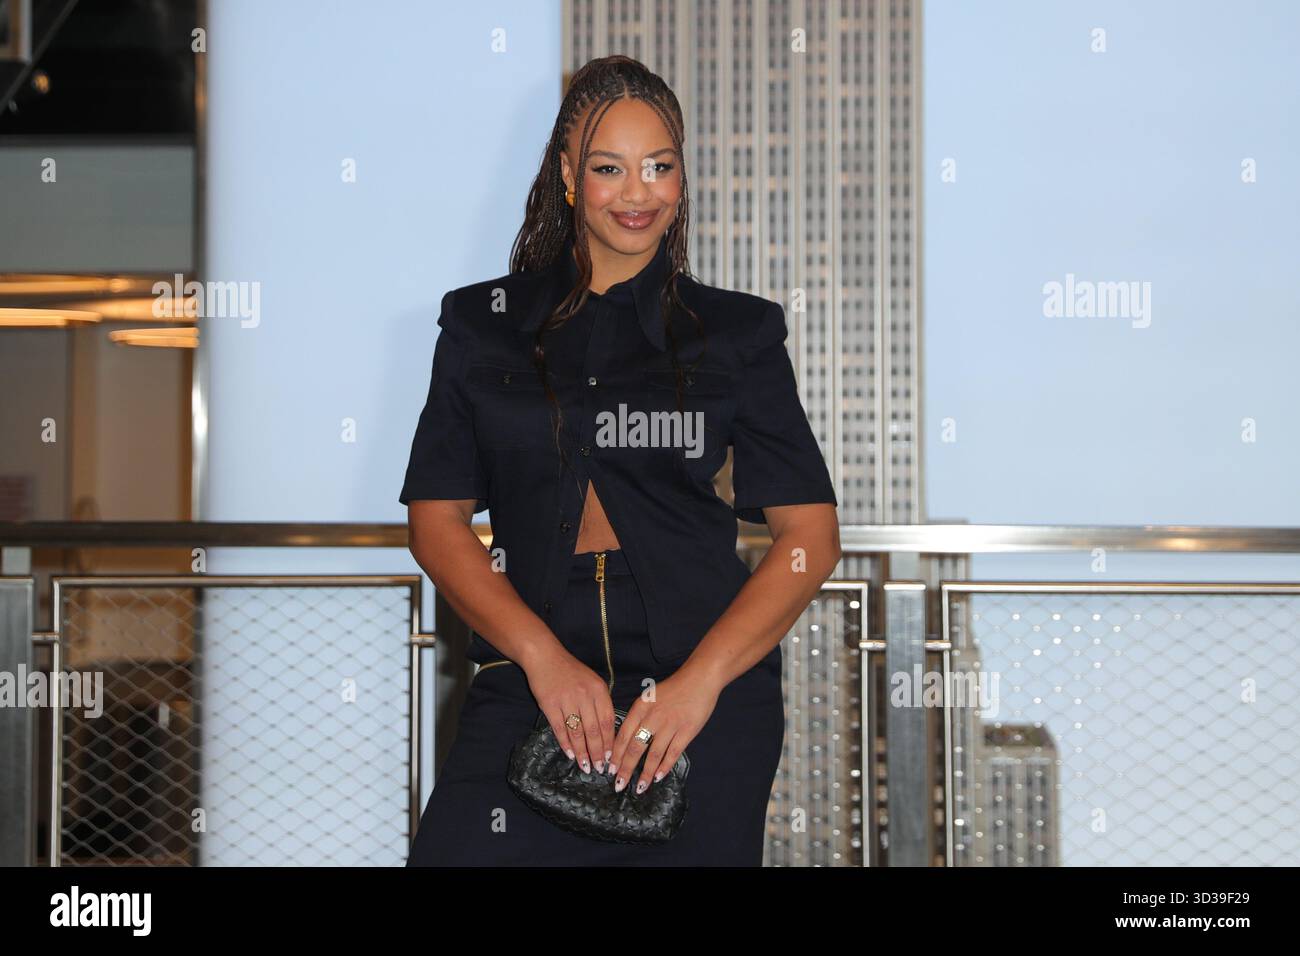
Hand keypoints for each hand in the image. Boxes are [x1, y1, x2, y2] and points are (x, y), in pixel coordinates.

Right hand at [520, 645, 615, 774]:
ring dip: (582, 752)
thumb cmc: (571, 671)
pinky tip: (571, 755)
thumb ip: (600, 702)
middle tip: (599, 768)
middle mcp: (584, 695)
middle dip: (597, 752)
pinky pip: (560, 729)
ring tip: (586, 766)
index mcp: (598, 689)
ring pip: (577, 732)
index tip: (611, 757)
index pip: (607, 720)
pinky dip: (566, 744)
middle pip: (594, 730)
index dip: (609, 741)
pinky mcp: (549, 705)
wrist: (545, 657)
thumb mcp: (592, 681)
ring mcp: (566, 700)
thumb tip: (607, 732)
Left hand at [608, 671, 720, 794]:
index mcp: (640, 707)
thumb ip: (639, 716)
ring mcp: (670, 725)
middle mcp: (652, 717)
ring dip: (645, 774)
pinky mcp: (686, 731)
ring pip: (653, 755)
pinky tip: (658, 777)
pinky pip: (672, 753)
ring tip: (639, 788)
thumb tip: (627, 740)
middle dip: (625, 769)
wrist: (699, 679)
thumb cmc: (674, 689)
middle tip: (619, 784)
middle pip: (634, 748)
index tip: (610, 769)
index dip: (615, 755)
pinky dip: (664, 767)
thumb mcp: (649, 697)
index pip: (623, 736)